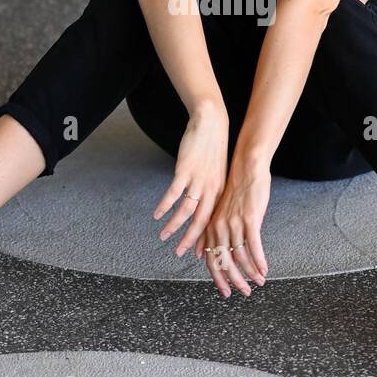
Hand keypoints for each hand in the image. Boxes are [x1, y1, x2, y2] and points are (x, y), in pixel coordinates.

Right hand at [153, 102, 228, 259]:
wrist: (211, 123)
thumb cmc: (212, 147)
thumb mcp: (217, 172)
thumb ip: (211, 189)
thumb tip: (202, 204)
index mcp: (219, 191)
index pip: (212, 221)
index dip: (204, 238)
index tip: (197, 253)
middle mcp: (211, 189)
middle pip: (201, 221)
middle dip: (190, 240)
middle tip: (179, 253)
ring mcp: (198, 180)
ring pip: (186, 211)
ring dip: (173, 225)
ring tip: (164, 236)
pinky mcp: (186, 170)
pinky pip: (174, 193)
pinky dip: (164, 206)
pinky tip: (157, 214)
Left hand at [195, 155, 270, 297]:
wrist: (247, 168)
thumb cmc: (238, 190)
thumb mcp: (224, 212)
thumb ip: (220, 231)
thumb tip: (221, 250)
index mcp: (212, 227)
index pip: (210, 259)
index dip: (218, 278)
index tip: (225, 291)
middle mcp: (219, 228)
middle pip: (224, 263)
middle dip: (234, 281)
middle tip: (243, 293)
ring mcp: (234, 224)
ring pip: (240, 257)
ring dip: (250, 274)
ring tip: (258, 283)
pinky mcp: (249, 219)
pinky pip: (254, 247)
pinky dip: (259, 261)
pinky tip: (264, 271)